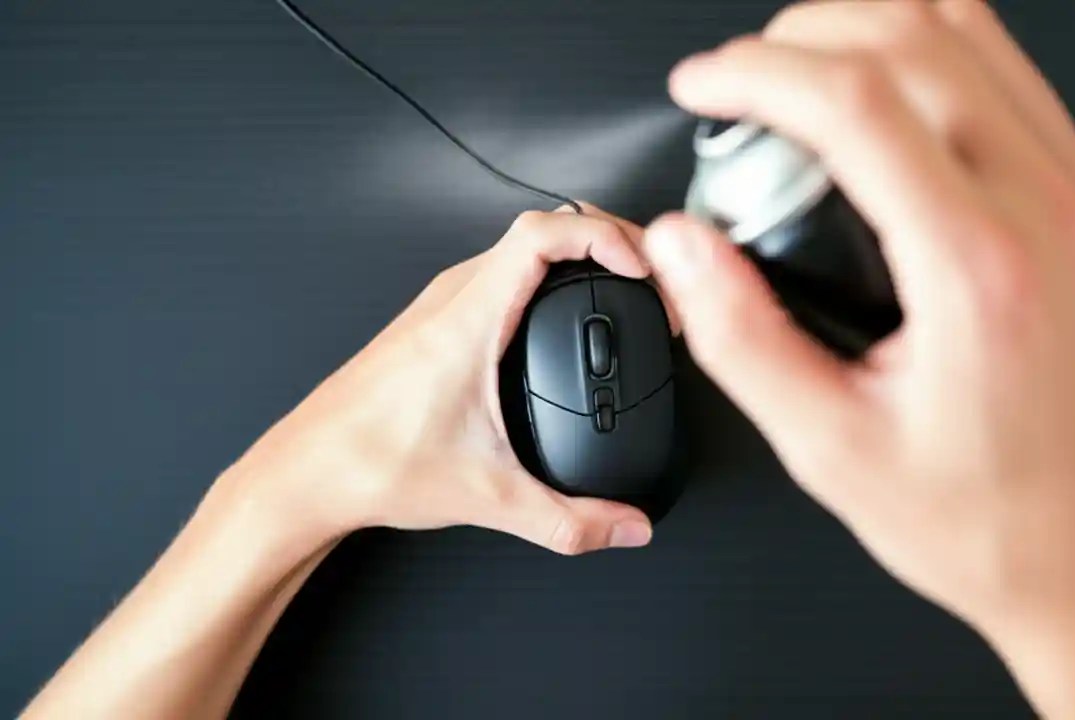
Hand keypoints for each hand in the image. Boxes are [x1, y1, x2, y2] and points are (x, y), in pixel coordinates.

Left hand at [232, 204, 653, 554]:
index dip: (606, 237)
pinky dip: (547, 278)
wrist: (305, 473)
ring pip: (519, 247)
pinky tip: (562, 319)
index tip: (644, 269)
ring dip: (576, 256)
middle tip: (650, 278)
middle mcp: (452, 298)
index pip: (544, 233)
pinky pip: (502, 273)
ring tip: (618, 287)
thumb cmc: (369, 464)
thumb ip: (569, 521)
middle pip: (542, 227)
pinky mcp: (435, 323)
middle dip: (607, 240)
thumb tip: (624, 527)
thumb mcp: (488, 498)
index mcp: (467, 319)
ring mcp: (441, 306)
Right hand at [643, 1, 1074, 715]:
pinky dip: (934, 61)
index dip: (757, 70)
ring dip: (873, 28)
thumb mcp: (835, 450)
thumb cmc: (1003, 528)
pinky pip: (1015, 83)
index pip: (857, 98)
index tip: (707, 85)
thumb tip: (684, 248)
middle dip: (805, 30)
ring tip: (802, 73)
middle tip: (743, 76)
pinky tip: (887, 108)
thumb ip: (741, 334)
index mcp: (979, 268)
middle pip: (919, 34)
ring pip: (977, 36)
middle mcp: (1052, 213)